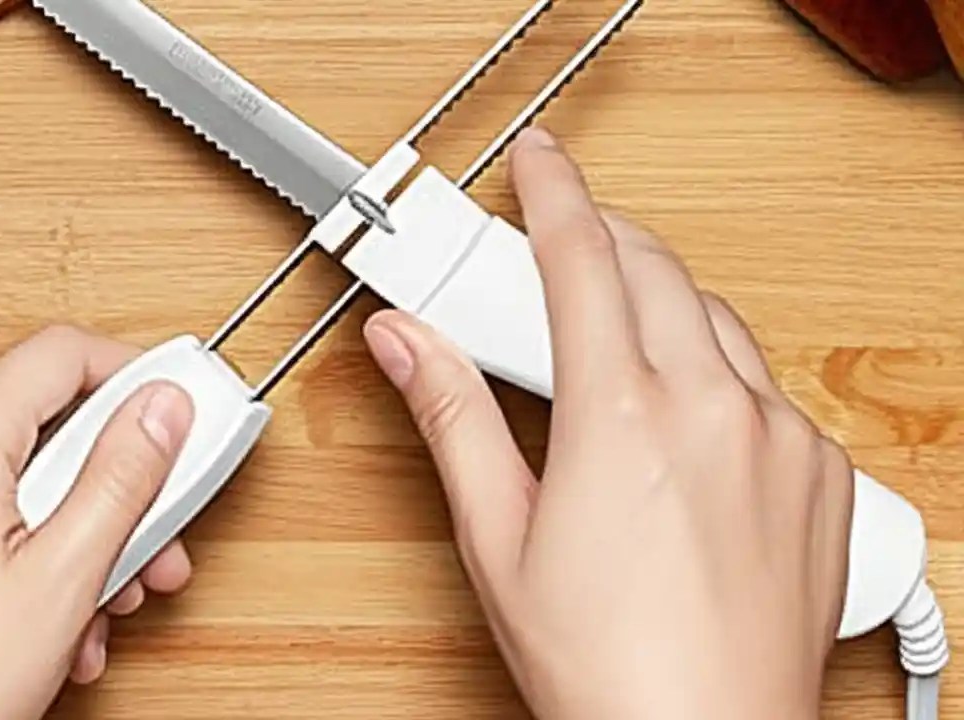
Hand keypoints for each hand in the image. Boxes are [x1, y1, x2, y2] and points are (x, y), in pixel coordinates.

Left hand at [0, 326, 195, 719]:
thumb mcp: (63, 579)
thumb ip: (122, 476)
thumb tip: (161, 409)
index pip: (62, 355)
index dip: (133, 377)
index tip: (175, 413)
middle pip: (32, 430)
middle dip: (105, 489)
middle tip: (151, 545)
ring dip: (57, 535)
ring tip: (88, 611)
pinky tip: (27, 619)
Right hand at [362, 129, 854, 719]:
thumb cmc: (601, 663)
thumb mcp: (498, 536)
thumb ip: (451, 418)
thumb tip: (403, 343)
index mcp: (621, 414)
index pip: (581, 259)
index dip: (553, 192)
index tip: (540, 160)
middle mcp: (711, 407)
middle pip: (653, 268)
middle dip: (603, 238)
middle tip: (557, 253)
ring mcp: (776, 436)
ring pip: (713, 318)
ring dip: (659, 301)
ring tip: (613, 339)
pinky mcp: (818, 471)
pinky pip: (763, 382)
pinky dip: (715, 369)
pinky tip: (682, 416)